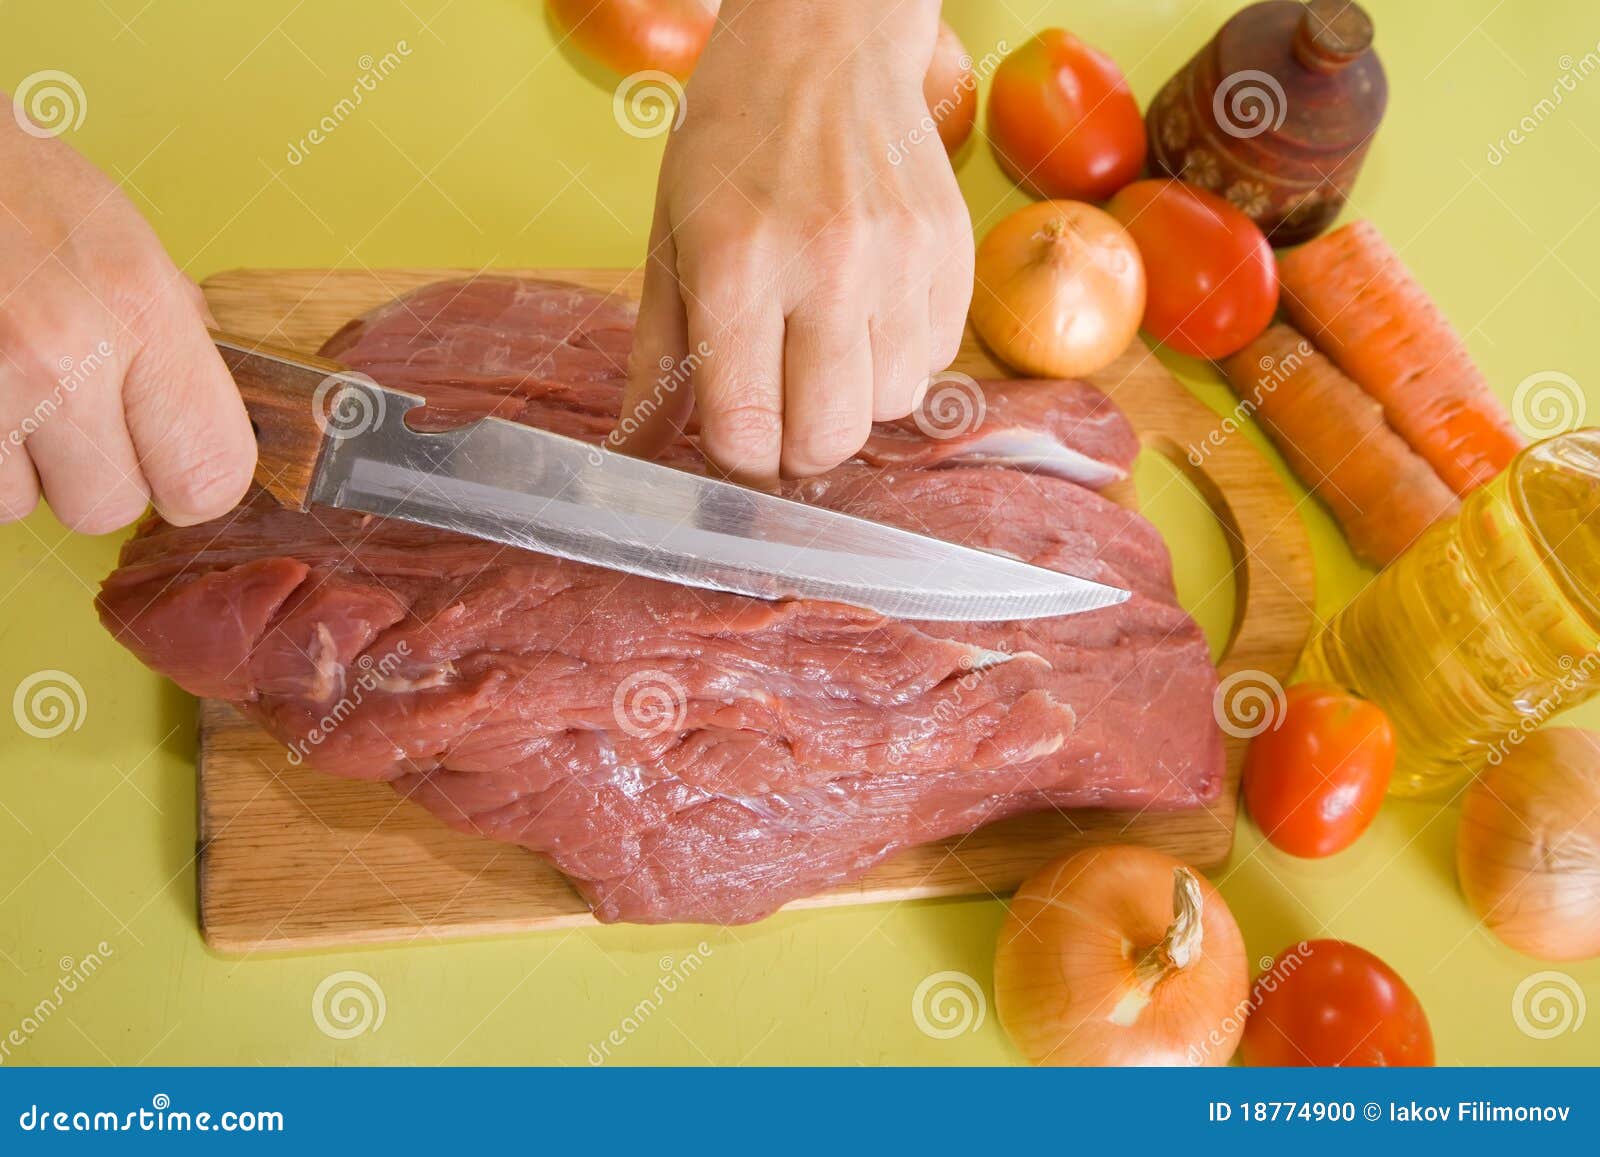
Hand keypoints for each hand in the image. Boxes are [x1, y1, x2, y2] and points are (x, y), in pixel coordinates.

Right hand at [0, 113, 254, 532]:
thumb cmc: (12, 182)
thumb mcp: (123, 239)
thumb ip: (173, 334)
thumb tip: (205, 414)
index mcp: (139, 312)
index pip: (209, 475)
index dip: (193, 481)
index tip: (172, 461)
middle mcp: (64, 359)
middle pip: (107, 509)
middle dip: (91, 475)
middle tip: (70, 413)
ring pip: (18, 505)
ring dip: (13, 465)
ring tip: (4, 386)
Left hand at [614, 0, 972, 483]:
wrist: (825, 47)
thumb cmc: (732, 143)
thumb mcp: (670, 240)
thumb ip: (659, 356)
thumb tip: (637, 453)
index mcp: (737, 268)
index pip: (747, 433)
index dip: (736, 463)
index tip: (734, 446)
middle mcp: (826, 269)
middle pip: (827, 440)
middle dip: (798, 449)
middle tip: (780, 413)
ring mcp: (899, 261)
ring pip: (889, 408)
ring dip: (854, 401)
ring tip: (825, 347)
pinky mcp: (951, 254)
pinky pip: (935, 361)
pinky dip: (900, 359)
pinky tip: (868, 312)